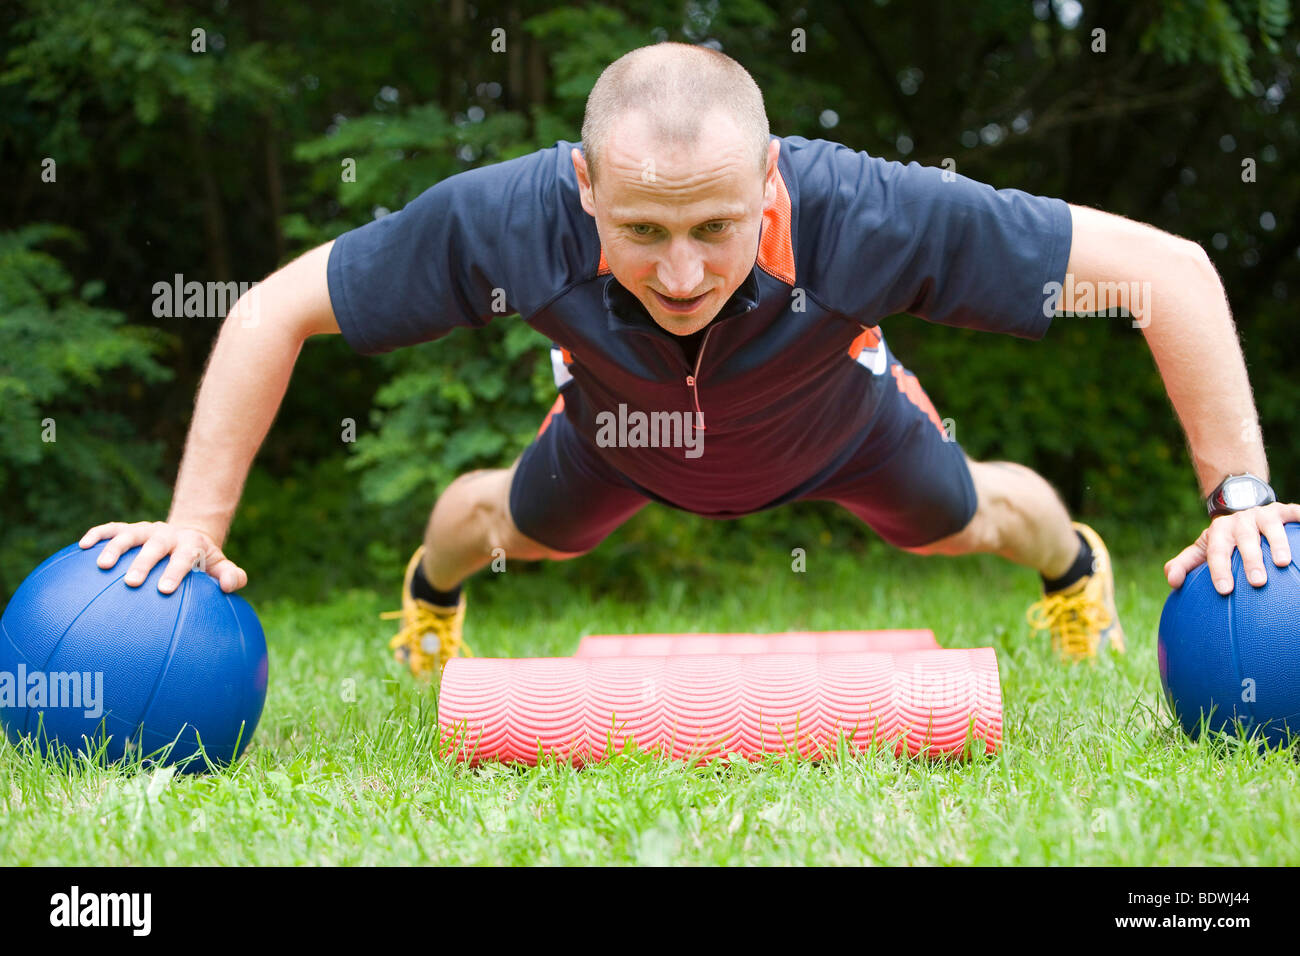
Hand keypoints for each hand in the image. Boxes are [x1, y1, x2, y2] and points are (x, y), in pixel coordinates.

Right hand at [78, 521, 247, 593]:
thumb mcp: (220, 566)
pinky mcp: (128, 528)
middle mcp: (166, 534)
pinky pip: (110, 528)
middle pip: (153, 546)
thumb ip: (231, 576)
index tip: (165, 590)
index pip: (183, 557)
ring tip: (102, 566)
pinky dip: (97, 534)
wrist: (188, 535)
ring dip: (115, 548)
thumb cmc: (202, 560)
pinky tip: (82, 546)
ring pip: (128, 534)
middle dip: (142, 563)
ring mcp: (145, 530)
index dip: (175, 571)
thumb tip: (229, 586)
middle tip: (132, 582)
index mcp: (190, 544)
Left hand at [1164, 502, 1299, 594]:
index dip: (1219, 570)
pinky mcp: (1283, 510)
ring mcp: (1263, 515)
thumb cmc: (1223, 538)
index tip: (1224, 590)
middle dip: (1250, 560)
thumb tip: (1172, 582)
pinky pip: (1294, 514)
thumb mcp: (1202, 548)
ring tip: (1282, 563)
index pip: (1216, 552)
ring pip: (1270, 528)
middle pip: (1244, 540)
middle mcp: (1240, 522)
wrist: (1239, 502)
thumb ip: (1185, 564)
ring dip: (1277, 544)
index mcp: (1219, 532)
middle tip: (1257, 582)